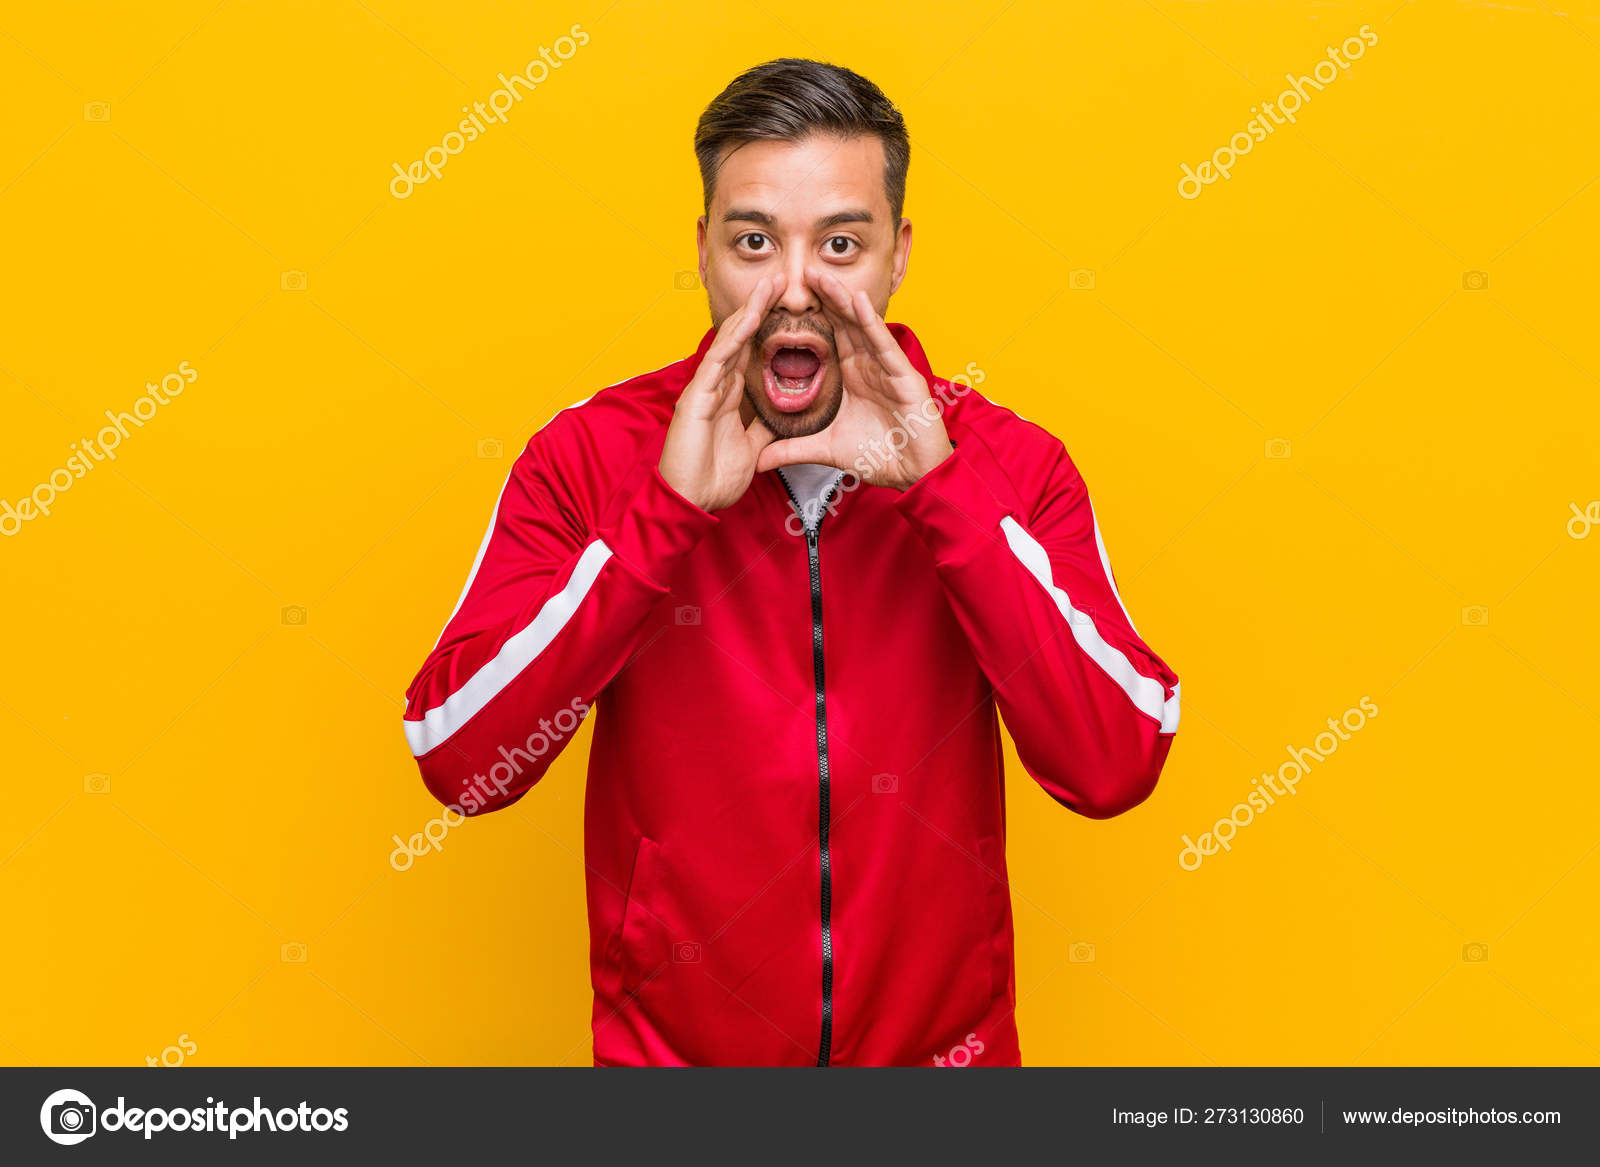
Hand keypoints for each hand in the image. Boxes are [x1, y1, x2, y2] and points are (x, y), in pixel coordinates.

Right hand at [659, 274, 785, 510]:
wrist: (689, 502)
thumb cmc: (713, 479)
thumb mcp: (752, 450)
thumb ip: (765, 430)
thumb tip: (786, 419)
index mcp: (727, 396)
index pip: (751, 352)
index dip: (768, 328)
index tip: (789, 306)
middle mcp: (715, 386)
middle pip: (741, 337)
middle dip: (761, 307)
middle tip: (782, 279)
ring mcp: (704, 388)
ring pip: (730, 340)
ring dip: (750, 311)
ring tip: (770, 284)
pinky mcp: (697, 397)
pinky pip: (719, 360)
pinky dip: (735, 337)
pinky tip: (749, 317)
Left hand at [755, 272, 952, 490]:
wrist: (912, 474)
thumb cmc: (878, 456)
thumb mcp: (826, 448)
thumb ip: (793, 448)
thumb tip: (757, 460)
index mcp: (850, 375)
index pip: (827, 338)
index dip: (809, 317)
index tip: (782, 298)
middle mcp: (867, 365)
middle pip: (842, 323)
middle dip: (823, 296)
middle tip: (801, 270)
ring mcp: (886, 367)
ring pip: (861, 326)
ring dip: (842, 300)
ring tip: (821, 275)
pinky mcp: (903, 376)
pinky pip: (884, 344)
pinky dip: (871, 322)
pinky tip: (858, 301)